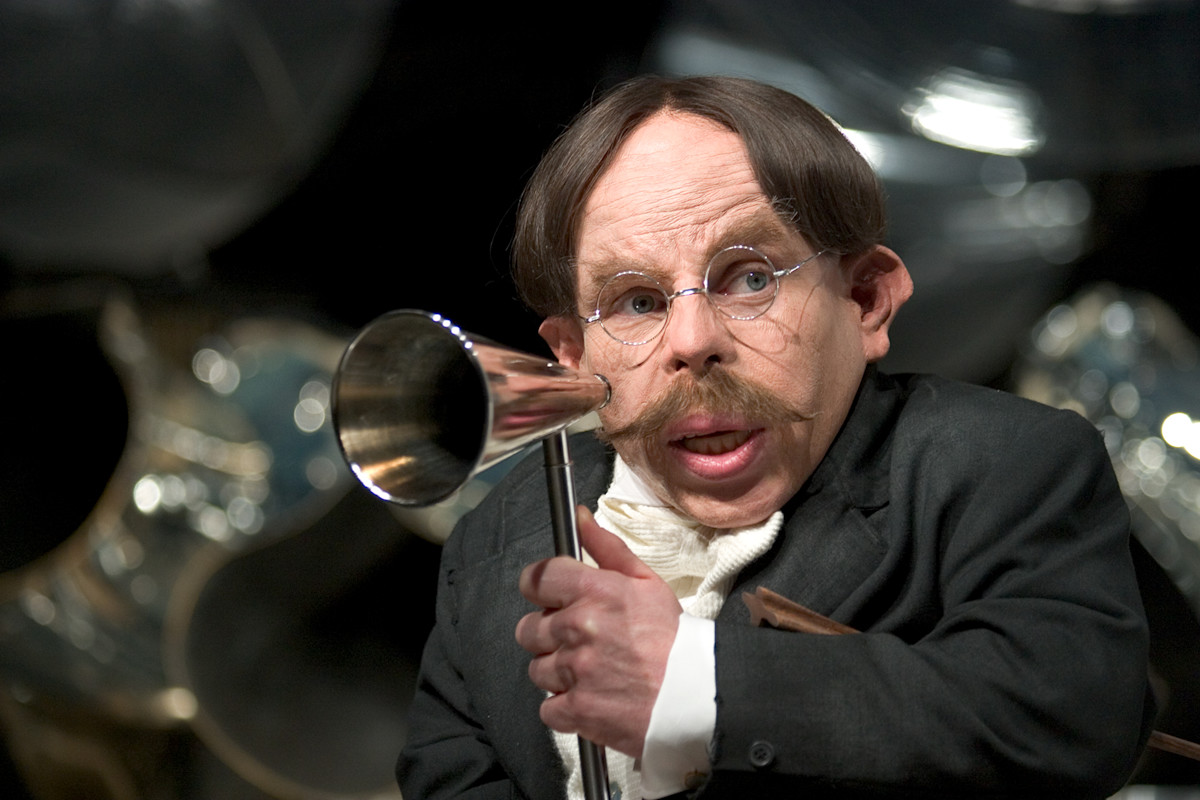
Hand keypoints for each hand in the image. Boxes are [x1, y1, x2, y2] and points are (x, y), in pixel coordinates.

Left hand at [515, 506, 681, 756]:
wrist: (698, 694)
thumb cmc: (673, 638)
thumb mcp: (646, 582)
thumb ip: (607, 547)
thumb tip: (578, 517)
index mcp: (594, 592)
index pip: (536, 579)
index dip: (539, 588)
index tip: (550, 598)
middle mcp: (578, 629)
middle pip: (528, 629)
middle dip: (548, 635)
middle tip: (578, 641)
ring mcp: (575, 672)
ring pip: (537, 670)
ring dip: (557, 672)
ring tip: (589, 672)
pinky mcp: (577, 710)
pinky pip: (547, 708)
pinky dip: (565, 708)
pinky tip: (590, 698)